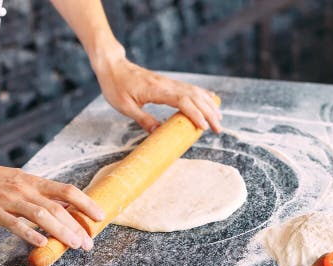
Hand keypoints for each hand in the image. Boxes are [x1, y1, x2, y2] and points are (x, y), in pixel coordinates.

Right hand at [0, 156, 104, 248]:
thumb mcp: (22, 181)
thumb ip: (42, 194)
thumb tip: (66, 205)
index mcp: (35, 182)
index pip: (67, 191)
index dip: (86, 203)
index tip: (100, 216)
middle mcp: (26, 190)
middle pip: (58, 208)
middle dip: (76, 226)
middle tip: (89, 243)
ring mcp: (10, 201)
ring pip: (41, 216)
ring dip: (61, 231)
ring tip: (75, 245)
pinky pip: (15, 224)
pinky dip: (30, 234)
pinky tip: (42, 243)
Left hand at [92, 48, 221, 133]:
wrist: (113, 66)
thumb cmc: (116, 86)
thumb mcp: (124, 106)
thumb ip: (142, 119)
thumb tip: (157, 133)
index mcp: (156, 90)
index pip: (182, 101)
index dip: (195, 114)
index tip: (203, 127)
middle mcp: (167, 84)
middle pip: (194, 97)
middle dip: (208, 113)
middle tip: (218, 129)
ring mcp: (169, 82)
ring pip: (195, 92)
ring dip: (209, 104)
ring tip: (219, 117)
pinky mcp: (168, 83)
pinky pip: (189, 89)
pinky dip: (202, 95)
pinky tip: (211, 100)